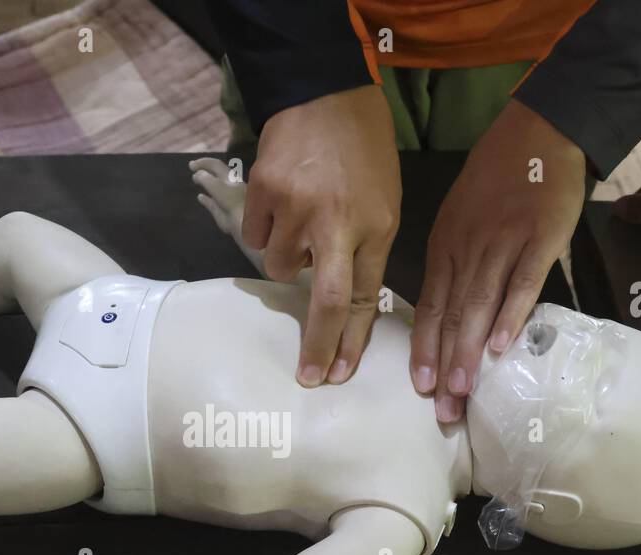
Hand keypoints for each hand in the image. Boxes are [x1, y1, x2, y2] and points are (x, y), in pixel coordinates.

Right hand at [190, 156, 246, 236]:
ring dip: (205, 182)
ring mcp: (226, 199)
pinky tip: (200, 197)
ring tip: (195, 179)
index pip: (215, 165)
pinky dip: (206, 199)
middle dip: (204, 169)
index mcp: (229, 177)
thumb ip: (205, 179)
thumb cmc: (231, 200)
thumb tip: (198, 174)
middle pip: (215, 174)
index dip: (203, 162)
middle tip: (191, 167)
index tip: (191, 164)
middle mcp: (229, 186)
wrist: (243, 222)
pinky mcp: (223, 212)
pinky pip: (212, 203)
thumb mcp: (216, 186)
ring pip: (214, 188)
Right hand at [245, 85, 400, 385]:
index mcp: (377, 227)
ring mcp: (298, 209)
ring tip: (299, 225)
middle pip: (328, 303)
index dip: (352, 342)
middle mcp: (339, 224)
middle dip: (319, 347)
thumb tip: (340, 300)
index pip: (366, 298)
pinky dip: (265, 231)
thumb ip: (365, 249)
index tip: (339, 374)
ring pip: (280, 268)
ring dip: (286, 260)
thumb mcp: (384, 200)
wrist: (325, 92)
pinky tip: (281, 204)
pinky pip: (255, 237)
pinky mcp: (264, 193)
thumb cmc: (362, 151)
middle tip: (309, 376)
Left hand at [414, 99, 584, 423]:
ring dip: (469, 351)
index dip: (424, 349)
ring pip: (480, 305)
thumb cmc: (497, 182)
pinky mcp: (540, 239)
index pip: (430, 306)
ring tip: (462, 391)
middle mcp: (467, 248)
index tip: (420, 388)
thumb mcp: (458, 219)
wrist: (538, 133)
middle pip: (451, 315)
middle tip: (442, 410)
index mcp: (445, 246)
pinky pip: (522, 282)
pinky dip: (510, 315)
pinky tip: (500, 347)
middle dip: (444, 365)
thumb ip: (453, 264)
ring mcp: (503, 243)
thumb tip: (447, 317)